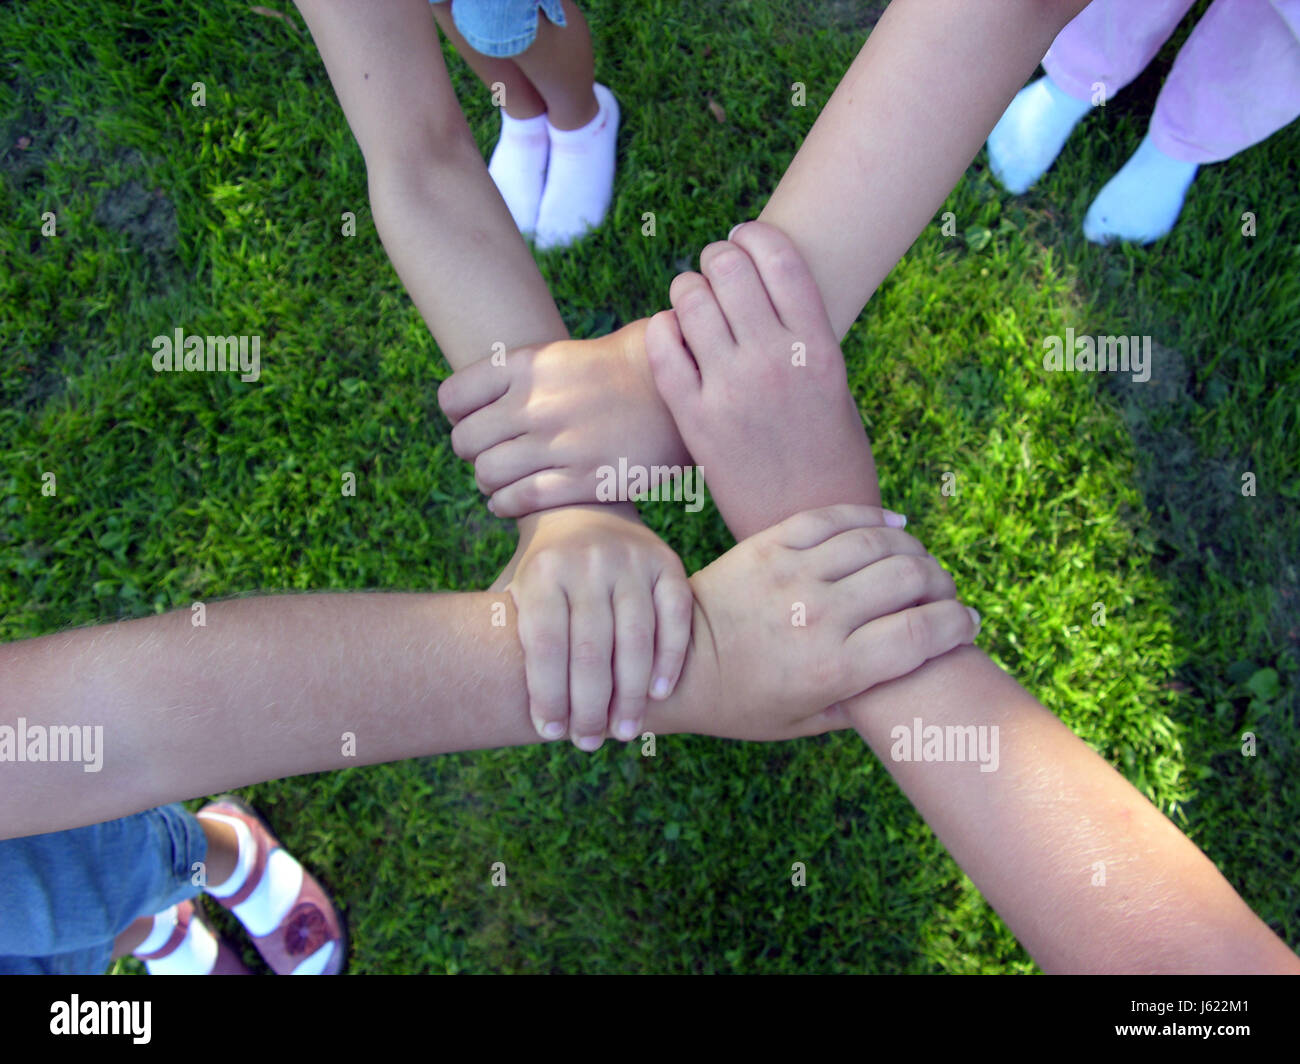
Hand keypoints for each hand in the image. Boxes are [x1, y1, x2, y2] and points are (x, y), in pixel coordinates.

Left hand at [438, 320, 691, 517]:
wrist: (672, 394)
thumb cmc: (608, 377)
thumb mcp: (555, 358)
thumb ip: (510, 381)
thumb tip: (462, 412)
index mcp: (526, 365)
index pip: (452, 398)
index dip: (458, 416)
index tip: (475, 423)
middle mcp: (538, 403)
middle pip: (465, 442)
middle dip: (473, 454)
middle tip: (492, 455)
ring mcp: (560, 443)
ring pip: (487, 474)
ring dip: (489, 483)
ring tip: (503, 481)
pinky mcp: (583, 479)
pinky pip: (519, 499)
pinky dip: (506, 505)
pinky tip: (513, 501)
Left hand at [503, 502, 692, 749]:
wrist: (583, 510)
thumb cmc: (543, 575)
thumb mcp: (514, 591)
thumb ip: (502, 637)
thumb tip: (480, 704)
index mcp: (542, 572)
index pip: (546, 647)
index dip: (549, 696)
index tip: (551, 733)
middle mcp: (587, 561)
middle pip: (591, 651)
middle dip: (590, 707)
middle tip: (588, 743)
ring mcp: (630, 559)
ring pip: (636, 639)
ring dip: (631, 695)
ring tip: (624, 732)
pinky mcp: (666, 562)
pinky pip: (675, 616)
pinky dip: (670, 659)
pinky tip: (659, 694)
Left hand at [645, 221, 879, 539]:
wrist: (810, 521)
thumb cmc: (829, 451)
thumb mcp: (833, 384)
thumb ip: (799, 335)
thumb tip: (760, 288)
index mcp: (818, 346)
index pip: (778, 256)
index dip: (753, 235)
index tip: (744, 239)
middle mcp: (775, 359)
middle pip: (728, 266)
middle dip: (717, 259)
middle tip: (716, 273)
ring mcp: (732, 388)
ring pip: (690, 298)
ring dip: (688, 291)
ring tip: (694, 306)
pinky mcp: (696, 418)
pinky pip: (663, 346)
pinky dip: (664, 329)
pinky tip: (674, 337)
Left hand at [653, 505, 978, 740]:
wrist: (674, 661)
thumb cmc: (741, 702)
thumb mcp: (804, 723)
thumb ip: (863, 705)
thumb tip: (913, 682)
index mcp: (834, 668)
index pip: (924, 634)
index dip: (959, 624)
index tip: (968, 624)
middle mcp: (819, 616)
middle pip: (911, 579)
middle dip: (941, 584)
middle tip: (941, 594)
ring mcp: (794, 574)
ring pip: (880, 542)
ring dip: (913, 549)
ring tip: (918, 563)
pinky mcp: (771, 544)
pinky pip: (835, 518)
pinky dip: (874, 518)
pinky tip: (894, 527)